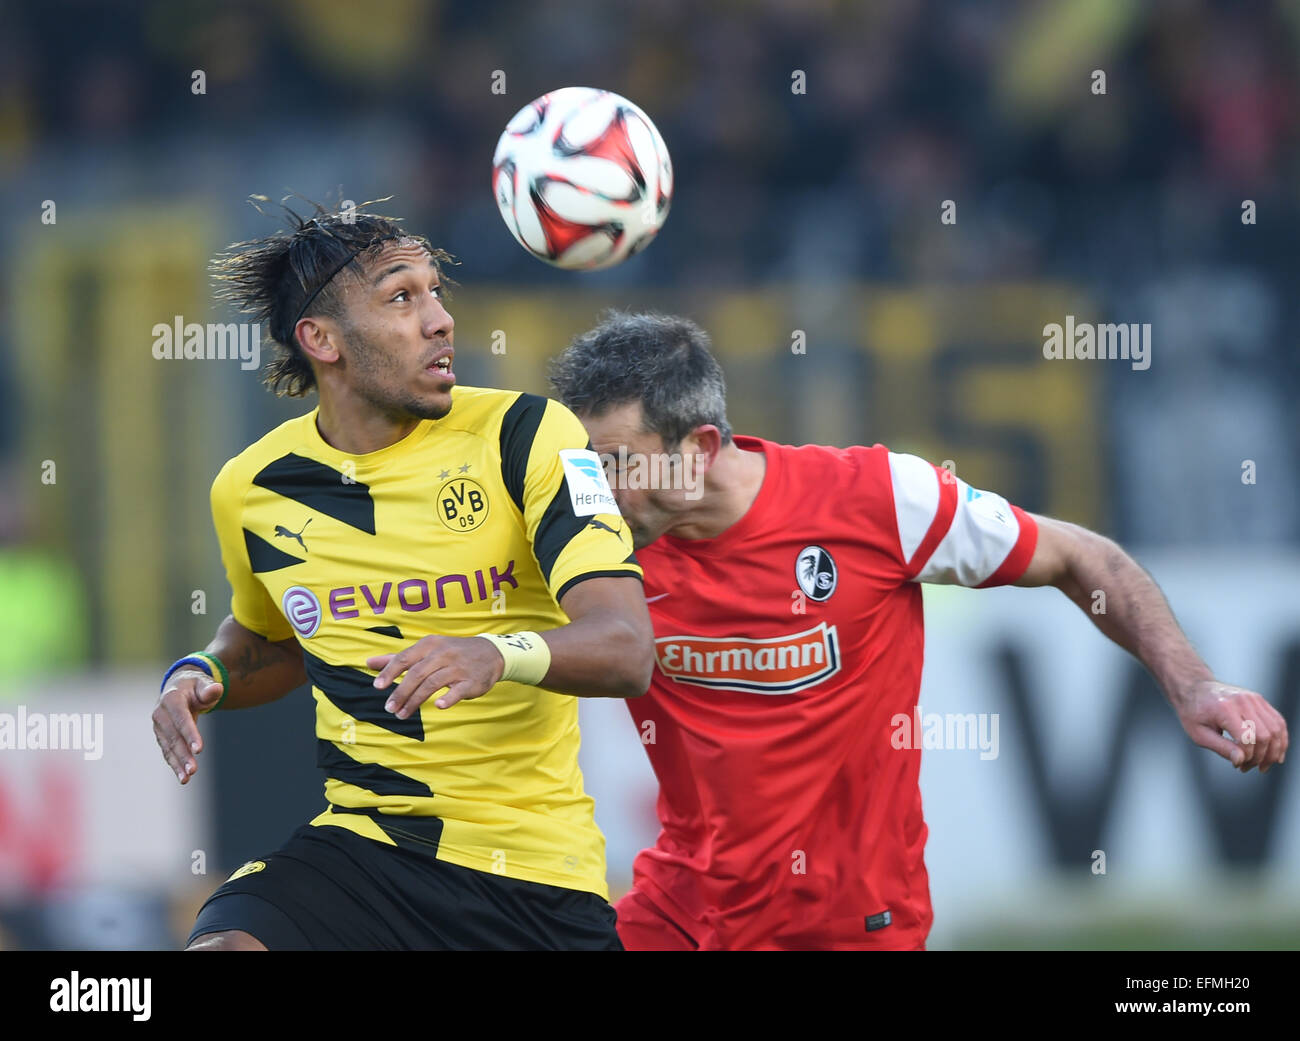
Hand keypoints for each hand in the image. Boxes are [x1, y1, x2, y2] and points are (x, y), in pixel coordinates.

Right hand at [152, 669, 222, 783]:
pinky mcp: (161, 736)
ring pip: (169, 747)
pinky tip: (183, 777)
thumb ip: (209, 688)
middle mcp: (161, 713)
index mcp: (171, 698)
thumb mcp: (204, 683)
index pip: (181, 718)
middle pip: (173, 736)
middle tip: (193, 770)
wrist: (178, 688)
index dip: (190, 734)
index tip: (199, 749)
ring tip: (187, 777)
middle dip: (183, 754)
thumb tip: (217, 689)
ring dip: (178, 763)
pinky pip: (167, 752)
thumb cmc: (196, 687)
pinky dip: (174, 764)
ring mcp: (158, 726)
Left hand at [368, 635, 505, 715]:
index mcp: (430, 645)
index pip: (405, 658)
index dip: (390, 672)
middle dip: (400, 692)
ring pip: (433, 683)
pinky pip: (458, 690)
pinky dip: (449, 698)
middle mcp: (443, 654)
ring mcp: (458, 668)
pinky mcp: (472, 681)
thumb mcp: (426, 650)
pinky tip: (438, 706)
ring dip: (415, 700)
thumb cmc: (451, 653)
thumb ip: (397, 658)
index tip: (377, 686)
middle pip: (417, 674)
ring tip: (402, 714)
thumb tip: (368, 663)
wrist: (490, 653)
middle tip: (389, 708)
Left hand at [1174, 679, 1287, 772]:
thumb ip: (1221, 748)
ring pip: (1276, 729)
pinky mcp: (1259, 700)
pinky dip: (1280, 739)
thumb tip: (1240, 760)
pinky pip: (1278, 721)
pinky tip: (1275, 753)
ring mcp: (1253, 699)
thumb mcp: (1199, 734)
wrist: (1195, 688)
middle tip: (1249, 767)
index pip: (1247, 738)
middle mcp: (1242, 701)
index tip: (1237, 765)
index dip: (1247, 757)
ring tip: (1263, 765)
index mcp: (1224, 709)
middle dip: (1261, 757)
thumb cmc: (1194, 713)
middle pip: (1265, 735)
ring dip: (1274, 751)